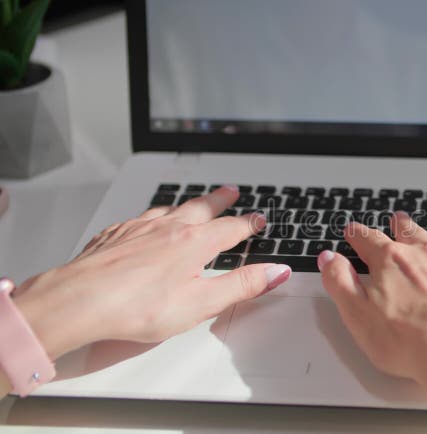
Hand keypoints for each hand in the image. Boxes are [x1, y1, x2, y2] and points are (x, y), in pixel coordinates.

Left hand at [14, 185, 291, 360]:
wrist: (78, 300)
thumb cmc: (136, 307)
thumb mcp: (201, 303)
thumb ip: (241, 286)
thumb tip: (276, 272)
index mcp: (194, 243)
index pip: (231, 228)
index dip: (249, 224)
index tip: (259, 220)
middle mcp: (168, 228)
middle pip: (202, 207)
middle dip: (220, 200)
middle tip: (231, 191)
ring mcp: (139, 228)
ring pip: (170, 208)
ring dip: (188, 204)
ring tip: (194, 203)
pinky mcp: (115, 235)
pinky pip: (141, 217)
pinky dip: (154, 216)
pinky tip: (149, 222)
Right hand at [317, 213, 426, 433]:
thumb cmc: (408, 340)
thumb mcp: (356, 314)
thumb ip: (340, 282)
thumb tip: (329, 260)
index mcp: (391, 261)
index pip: (369, 240)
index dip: (358, 235)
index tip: (354, 231)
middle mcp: (426, 254)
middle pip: (410, 233)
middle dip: (400, 226)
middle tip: (396, 219)